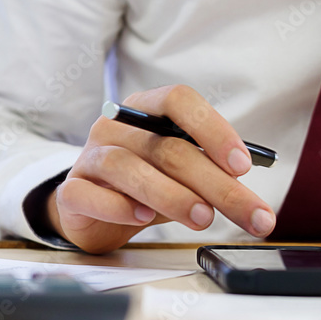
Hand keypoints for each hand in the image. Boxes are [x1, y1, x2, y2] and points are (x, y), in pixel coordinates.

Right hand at [45, 85, 275, 252]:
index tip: (244, 166)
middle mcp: (116, 127)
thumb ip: (207, 171)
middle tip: (249, 213)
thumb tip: (240, 182)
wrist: (94, 212)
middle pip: (167, 147)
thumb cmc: (146, 184)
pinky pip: (89, 195)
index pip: (178, 100)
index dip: (213, 129)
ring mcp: (89, 157)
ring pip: (128, 167)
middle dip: (215, 183)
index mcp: (146, 109)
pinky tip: (142, 219)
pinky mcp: (71, 192)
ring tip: (204, 218)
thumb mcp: (180, 173)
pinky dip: (118, 207)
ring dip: (172, 195)